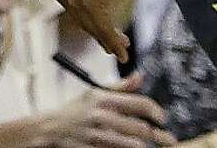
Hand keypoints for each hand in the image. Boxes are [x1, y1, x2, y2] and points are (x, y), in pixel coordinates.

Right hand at [36, 75, 174, 147]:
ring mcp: (95, 135)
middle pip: (138, 127)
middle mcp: (100, 115)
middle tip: (168, 139)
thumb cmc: (74, 111)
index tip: (163, 119)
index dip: (155, 112)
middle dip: (157, 135)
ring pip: (129, 144)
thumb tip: (140, 76)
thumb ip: (120, 88)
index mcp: (103, 98)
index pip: (138, 103)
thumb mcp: (94, 94)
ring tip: (151, 147)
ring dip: (143, 147)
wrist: (48, 129)